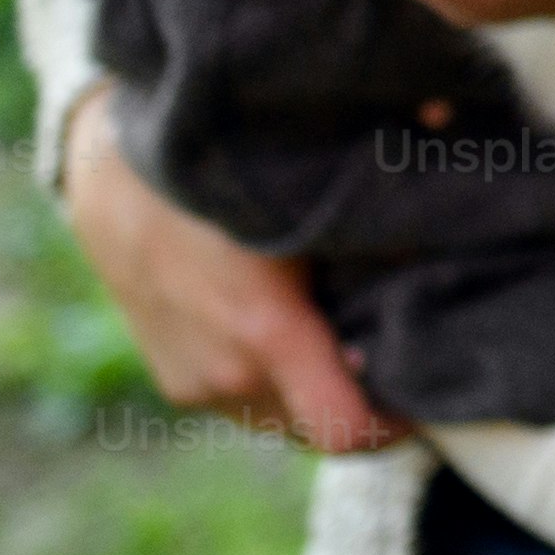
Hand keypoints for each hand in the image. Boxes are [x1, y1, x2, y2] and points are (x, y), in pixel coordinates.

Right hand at [56, 99, 402, 452]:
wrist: (107, 168)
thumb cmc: (216, 166)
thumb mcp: (301, 180)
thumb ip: (377, 189)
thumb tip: (448, 126)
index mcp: (261, 332)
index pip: (343, 427)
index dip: (396, 421)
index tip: (430, 384)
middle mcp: (224, 375)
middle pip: (318, 428)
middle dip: (363, 398)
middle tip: (398, 345)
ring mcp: (192, 384)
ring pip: (282, 418)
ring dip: (318, 390)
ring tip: (350, 330)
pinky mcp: (174, 380)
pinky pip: (246, 403)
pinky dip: (279, 381)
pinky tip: (300, 328)